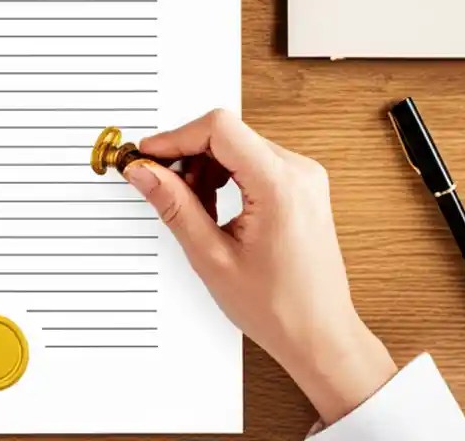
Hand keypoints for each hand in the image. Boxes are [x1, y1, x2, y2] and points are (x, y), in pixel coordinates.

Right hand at [123, 109, 394, 424]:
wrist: (319, 334)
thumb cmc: (279, 308)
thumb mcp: (212, 256)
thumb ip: (175, 206)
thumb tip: (145, 172)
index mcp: (280, 186)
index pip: (220, 129)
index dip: (176, 137)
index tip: (149, 156)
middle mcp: (299, 172)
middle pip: (227, 135)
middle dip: (188, 157)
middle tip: (163, 188)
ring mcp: (304, 178)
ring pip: (238, 146)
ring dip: (206, 169)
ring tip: (193, 209)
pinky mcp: (301, 187)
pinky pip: (254, 162)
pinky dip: (226, 177)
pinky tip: (213, 209)